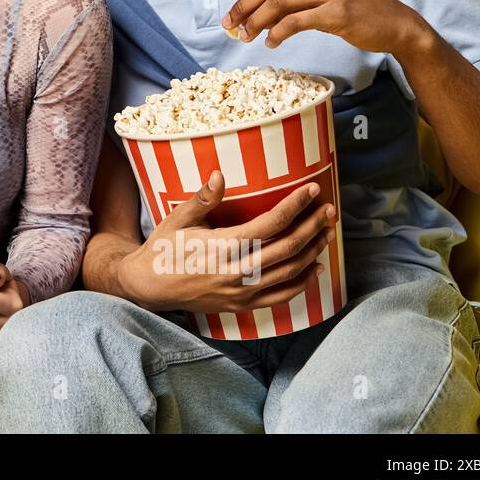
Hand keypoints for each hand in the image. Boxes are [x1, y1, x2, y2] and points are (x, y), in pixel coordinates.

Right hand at [118, 171, 336, 314]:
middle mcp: (238, 271)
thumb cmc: (164, 248)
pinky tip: (314, 268)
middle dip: (313, 226)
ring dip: (312, 250)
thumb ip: (203, 198)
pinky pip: (282, 296)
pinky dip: (302, 283)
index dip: (295, 205)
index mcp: (224, 246)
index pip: (271, 223)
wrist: (150, 287)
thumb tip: (219, 174)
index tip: (312, 190)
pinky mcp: (242, 305)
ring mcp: (242, 292)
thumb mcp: (178, 219)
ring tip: (326, 232)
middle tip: (329, 210)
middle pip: (288, 247)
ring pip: (290, 271)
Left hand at [222, 0, 430, 55]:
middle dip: (244, 7)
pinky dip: (277, 33)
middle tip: (231, 25)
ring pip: (278, 3)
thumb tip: (257, 5)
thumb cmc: (358, 7)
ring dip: (256, 22)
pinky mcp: (337, 12)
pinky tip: (272, 42)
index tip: (240, 8)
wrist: (396, 23)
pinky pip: (294, 22)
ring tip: (247, 37)